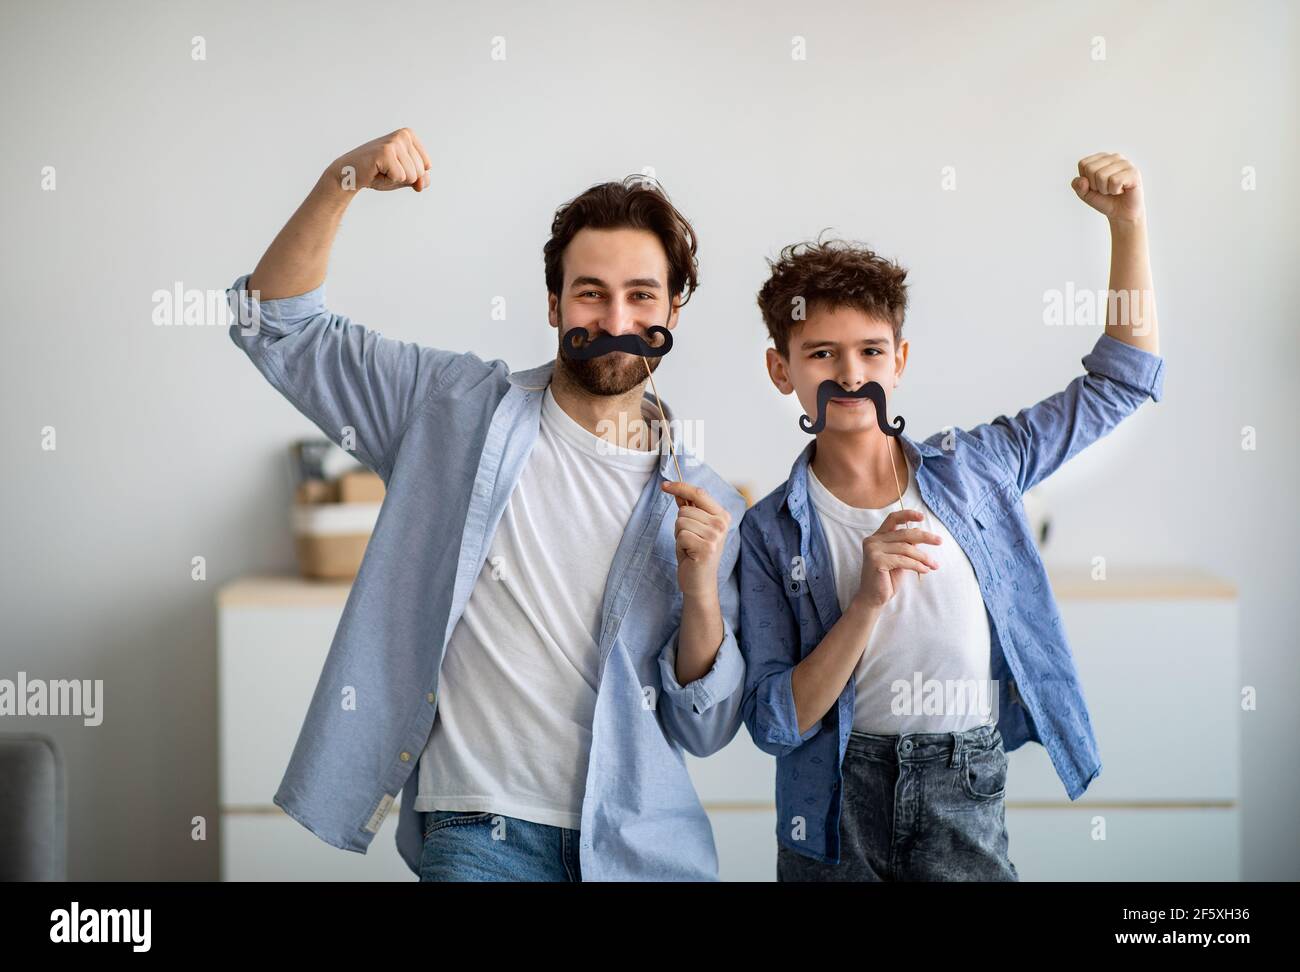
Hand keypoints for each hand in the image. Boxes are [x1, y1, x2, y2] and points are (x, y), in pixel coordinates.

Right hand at [326, 128, 431, 192]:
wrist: (349, 174)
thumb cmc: (378, 174)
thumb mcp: (405, 178)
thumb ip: (421, 180)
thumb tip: (421, 184)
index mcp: (409, 136)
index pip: (427, 166)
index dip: (410, 175)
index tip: (393, 167)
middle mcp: (404, 135)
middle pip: (421, 172)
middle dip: (403, 178)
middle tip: (385, 169)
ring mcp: (395, 142)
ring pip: (412, 176)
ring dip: (394, 179)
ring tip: (381, 170)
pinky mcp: (386, 152)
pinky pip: (400, 177)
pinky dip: (387, 180)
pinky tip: (376, 171)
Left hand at [659, 481, 731, 599]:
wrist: (700, 582)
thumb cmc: (695, 553)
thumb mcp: (693, 528)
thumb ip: (688, 508)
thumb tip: (677, 491)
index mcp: (722, 515)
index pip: (699, 493)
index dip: (680, 487)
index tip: (664, 486)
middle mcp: (721, 523)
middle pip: (685, 509)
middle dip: (680, 523)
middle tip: (689, 539)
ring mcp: (715, 535)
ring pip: (681, 521)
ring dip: (679, 534)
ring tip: (689, 546)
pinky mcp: (707, 547)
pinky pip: (681, 535)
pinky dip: (679, 544)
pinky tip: (689, 553)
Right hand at [851, 509, 940, 610]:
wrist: (874, 598)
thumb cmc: (888, 579)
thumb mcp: (900, 558)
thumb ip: (906, 545)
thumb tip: (921, 533)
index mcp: (877, 537)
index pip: (892, 519)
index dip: (908, 515)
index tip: (922, 516)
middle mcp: (873, 540)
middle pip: (904, 533)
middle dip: (925, 537)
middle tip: (940, 541)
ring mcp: (873, 550)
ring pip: (906, 548)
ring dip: (924, 557)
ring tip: (934, 565)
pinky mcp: (877, 561)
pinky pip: (904, 560)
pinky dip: (917, 565)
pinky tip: (926, 570)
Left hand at [1071, 152, 1144, 223]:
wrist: (1121, 213)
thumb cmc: (1104, 200)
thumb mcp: (1085, 194)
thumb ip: (1078, 186)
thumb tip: (1083, 180)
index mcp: (1101, 158)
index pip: (1083, 164)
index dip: (1086, 180)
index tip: (1096, 185)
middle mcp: (1114, 157)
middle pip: (1091, 169)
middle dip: (1095, 185)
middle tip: (1106, 189)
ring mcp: (1125, 163)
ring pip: (1102, 176)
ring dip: (1105, 190)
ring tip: (1114, 190)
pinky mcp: (1134, 172)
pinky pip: (1115, 181)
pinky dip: (1115, 191)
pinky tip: (1122, 190)